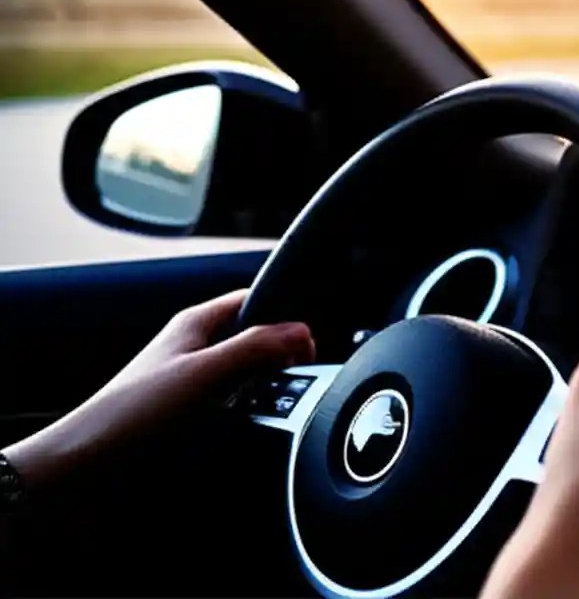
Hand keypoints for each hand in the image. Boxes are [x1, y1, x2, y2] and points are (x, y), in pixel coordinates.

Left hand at [2, 289, 312, 489]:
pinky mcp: (192, 407)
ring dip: (264, 384)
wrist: (91, 459)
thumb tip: (302, 331)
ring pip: (247, 370)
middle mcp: (196, 345)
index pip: (255, 301)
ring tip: (270, 401)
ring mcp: (194, 377)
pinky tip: (250, 421)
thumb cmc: (133, 411)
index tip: (306, 345)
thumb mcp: (205, 372)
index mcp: (196, 322)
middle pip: (256, 337)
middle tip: (292, 377)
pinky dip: (249, 406)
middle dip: (278, 355)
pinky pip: (235, 398)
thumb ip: (256, 348)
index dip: (284, 318)